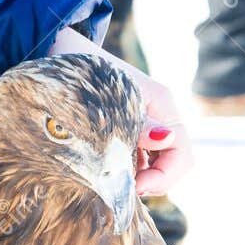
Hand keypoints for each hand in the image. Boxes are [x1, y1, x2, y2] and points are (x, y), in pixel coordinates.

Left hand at [48, 27, 193, 197]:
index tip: (134, 188)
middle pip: (175, 163)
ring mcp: (147, 125)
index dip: (164, 177)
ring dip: (141, 178)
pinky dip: (129, 171)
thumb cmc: (85, 73)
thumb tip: (165, 137)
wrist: (62, 55)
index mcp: (163, 104)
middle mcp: (160, 116)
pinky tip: (109, 171)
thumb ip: (138, 120)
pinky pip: (142, 160)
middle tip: (122, 189)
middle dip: (154, 182)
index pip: (182, 154)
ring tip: (112, 180)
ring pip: (158, 165)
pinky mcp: (132, 132)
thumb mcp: (111, 98)